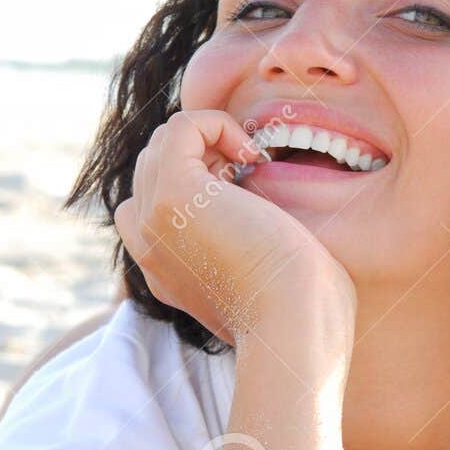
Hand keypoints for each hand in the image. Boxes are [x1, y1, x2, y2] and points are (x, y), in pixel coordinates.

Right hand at [114, 109, 355, 346]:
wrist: (296, 325)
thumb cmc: (300, 311)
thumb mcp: (260, 281)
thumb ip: (240, 253)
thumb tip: (255, 221)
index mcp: (164, 273)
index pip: (150, 206)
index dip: (194, 184)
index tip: (242, 198)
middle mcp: (148, 248)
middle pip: (153, 168)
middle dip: (200, 158)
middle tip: (247, 179)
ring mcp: (154, 220)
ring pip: (163, 145)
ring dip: (210, 141)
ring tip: (248, 168)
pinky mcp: (174, 194)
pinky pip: (181, 126)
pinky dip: (218, 124)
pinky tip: (252, 155)